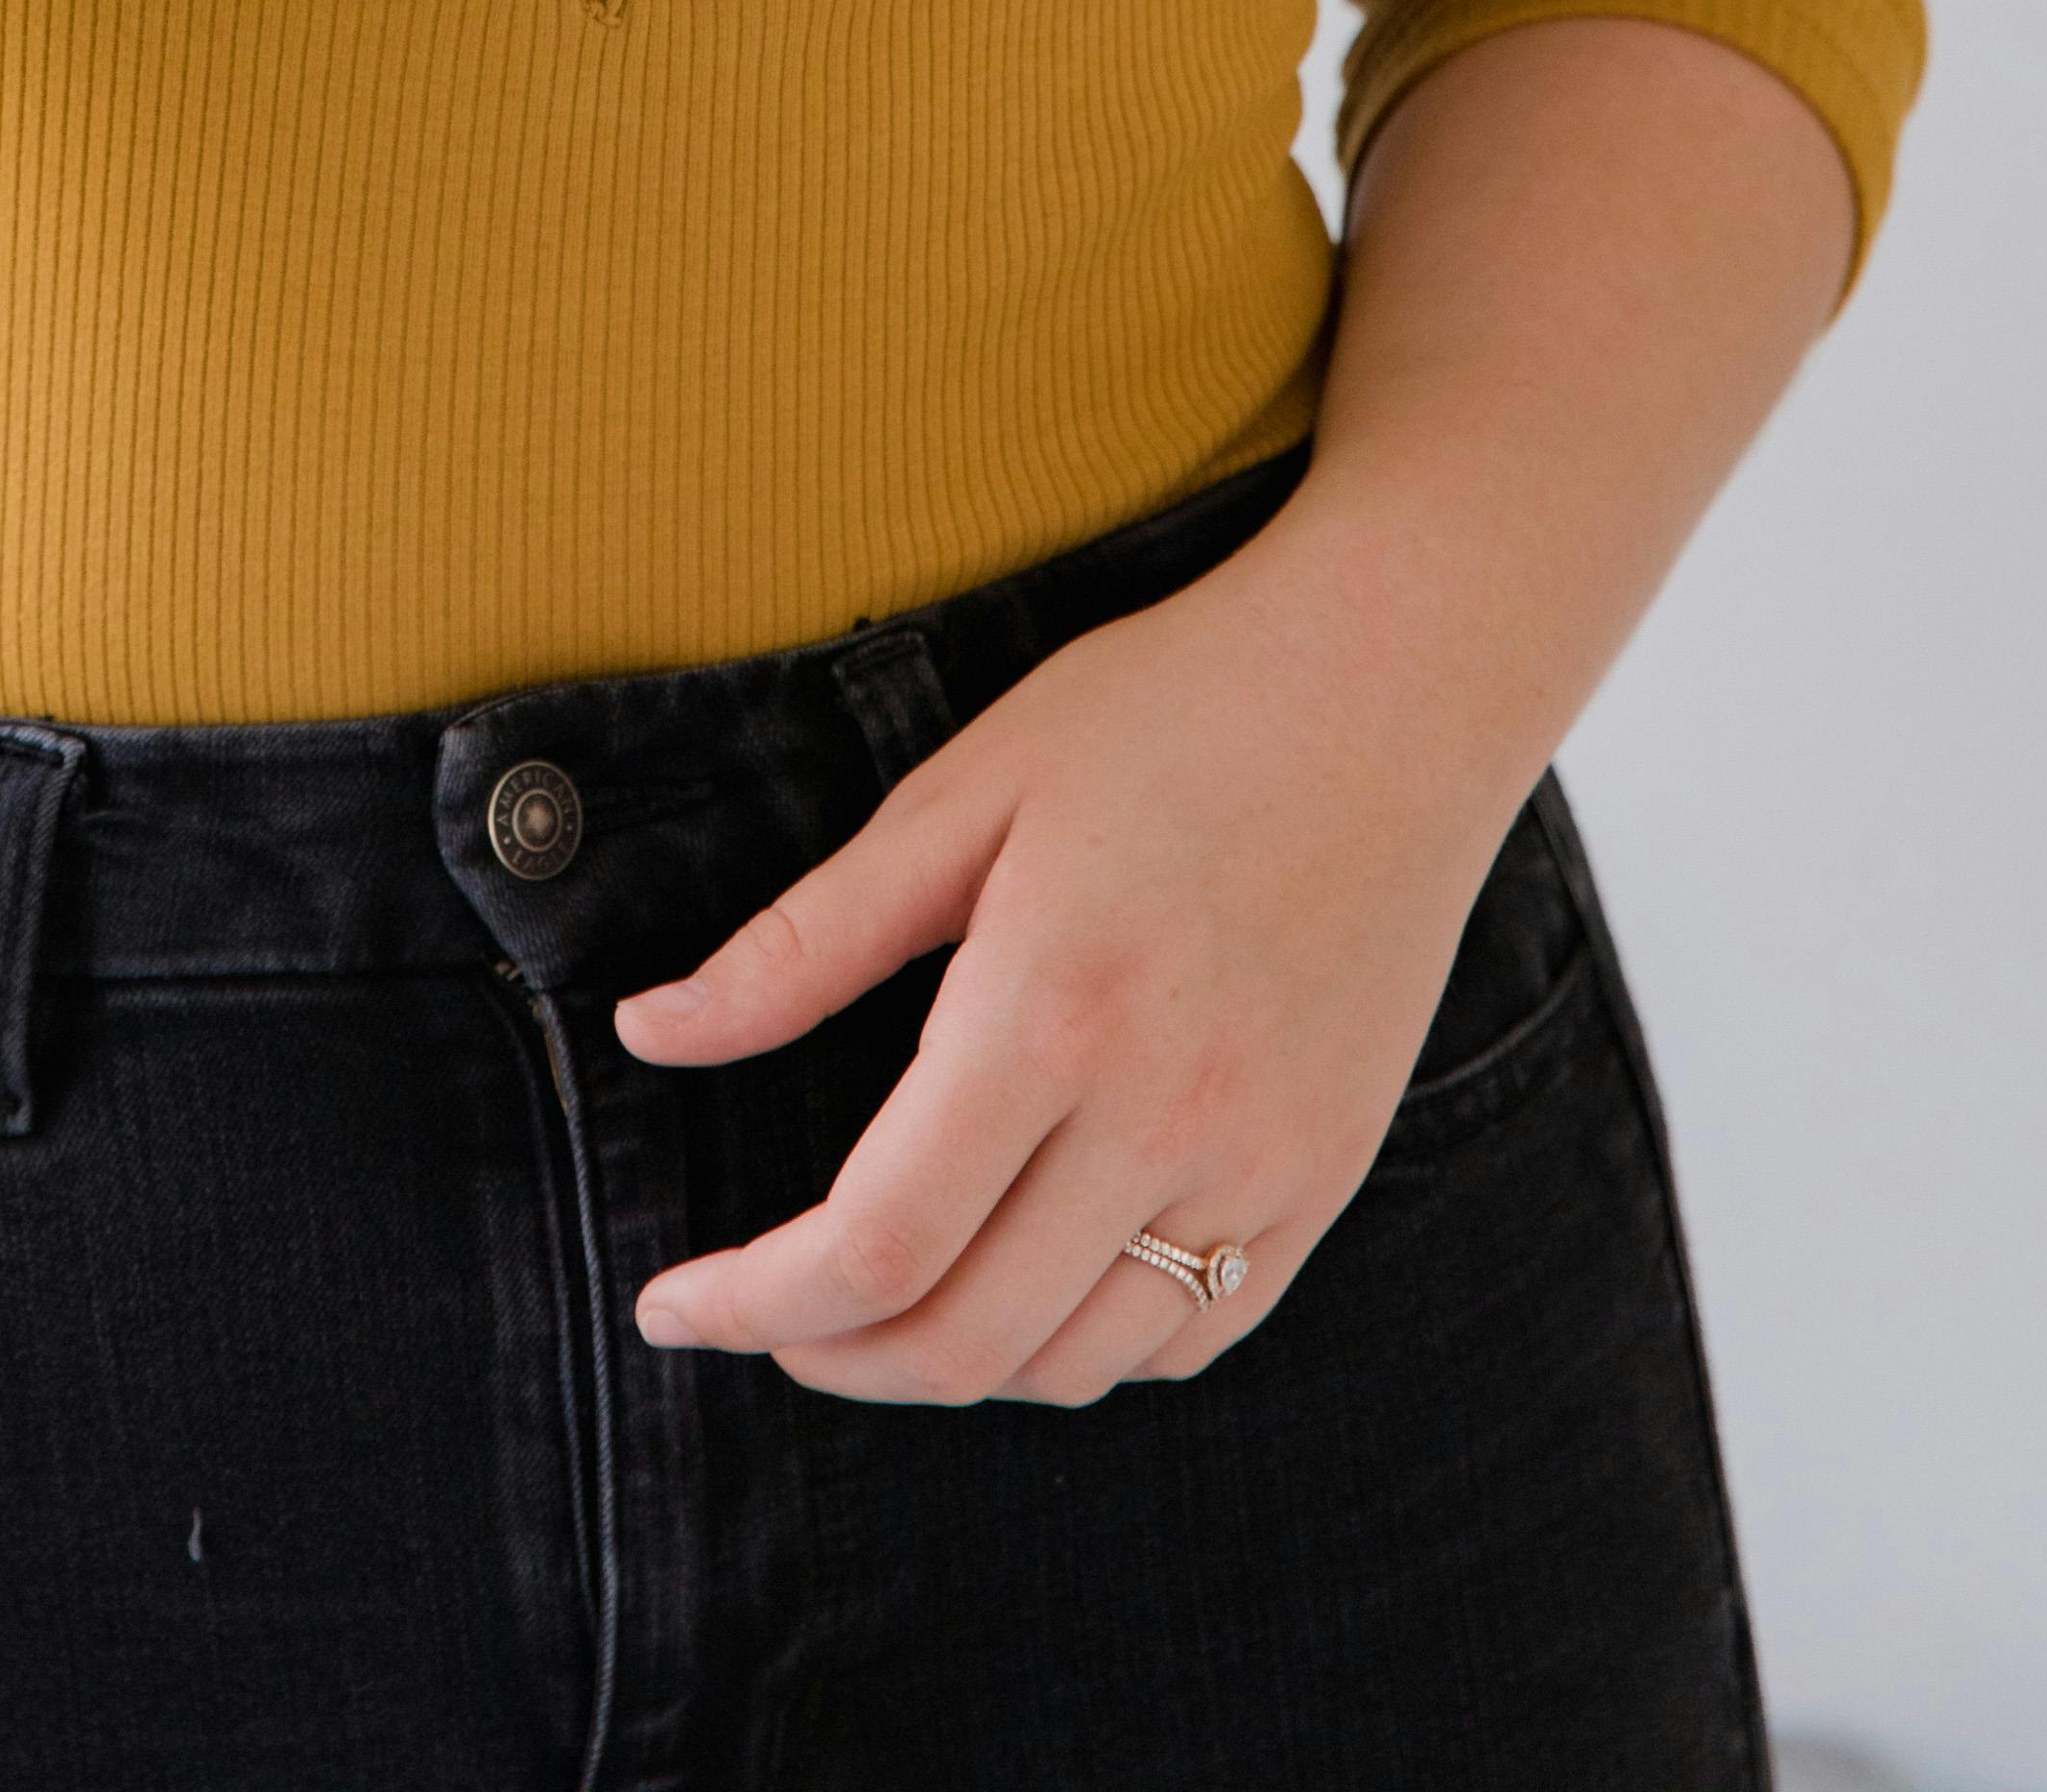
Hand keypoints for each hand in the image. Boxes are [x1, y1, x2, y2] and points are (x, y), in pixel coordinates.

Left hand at [611, 522, 1517, 1408]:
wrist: (1395, 684)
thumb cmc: (1169, 710)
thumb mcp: (965, 791)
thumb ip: (804, 941)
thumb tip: (651, 1034)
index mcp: (1051, 1008)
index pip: (877, 1242)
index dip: (752, 1302)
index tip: (673, 1305)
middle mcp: (1165, 1113)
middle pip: (965, 1339)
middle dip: (829, 1355)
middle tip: (757, 1313)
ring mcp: (1262, 1162)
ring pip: (1074, 1363)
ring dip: (949, 1362)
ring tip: (877, 1295)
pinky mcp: (1324, 1177)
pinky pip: (1189, 1334)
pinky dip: (1083, 1344)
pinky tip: (1026, 1273)